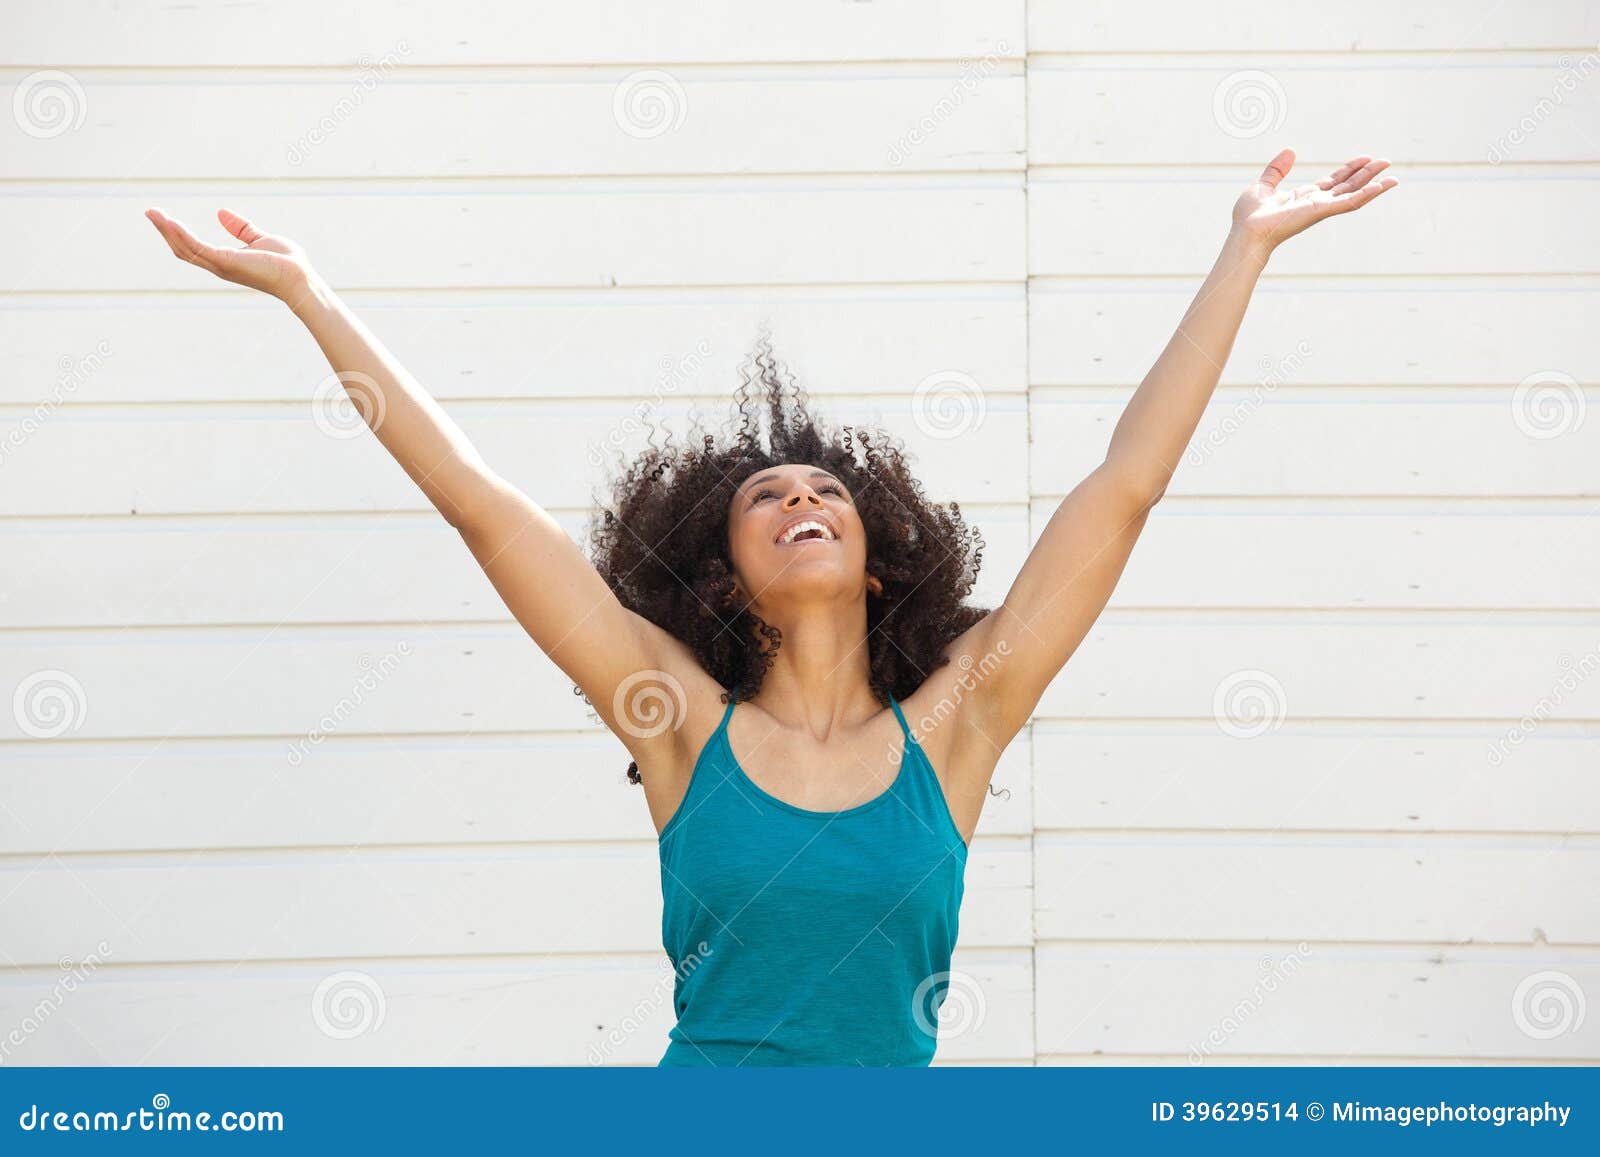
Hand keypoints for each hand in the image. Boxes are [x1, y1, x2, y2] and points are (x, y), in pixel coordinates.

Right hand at [144, 207, 316, 300]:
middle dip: (165, 231)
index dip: (177, 233)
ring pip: (185, 249)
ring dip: (168, 230)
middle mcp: (219, 265)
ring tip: (153, 213)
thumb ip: (240, 228)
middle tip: (150, 212)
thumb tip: (220, 213)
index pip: (193, 248)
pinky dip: (183, 235)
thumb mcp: (259, 238)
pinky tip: (171, 222)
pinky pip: (198, 248)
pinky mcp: (227, 262)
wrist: (300, 278)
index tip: (163, 217)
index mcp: (225, 260)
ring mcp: (221, 265)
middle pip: (183, 249)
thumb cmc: (286, 264)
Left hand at [1231, 148, 1397, 254]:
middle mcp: (1316, 203)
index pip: (1333, 182)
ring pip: (1353, 195)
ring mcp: (1320, 208)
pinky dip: (1365, 195)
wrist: (1246, 231)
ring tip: (1392, 176)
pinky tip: (1380, 186)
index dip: (1349, 170)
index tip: (1364, 158)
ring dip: (1373, 184)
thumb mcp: (1263, 186)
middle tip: (1385, 162)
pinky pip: (1348, 203)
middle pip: (1348, 186)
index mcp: (1305, 198)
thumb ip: (1277, 170)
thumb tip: (1290, 150)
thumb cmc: (1249, 216)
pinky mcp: (1321, 212)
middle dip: (1367, 174)